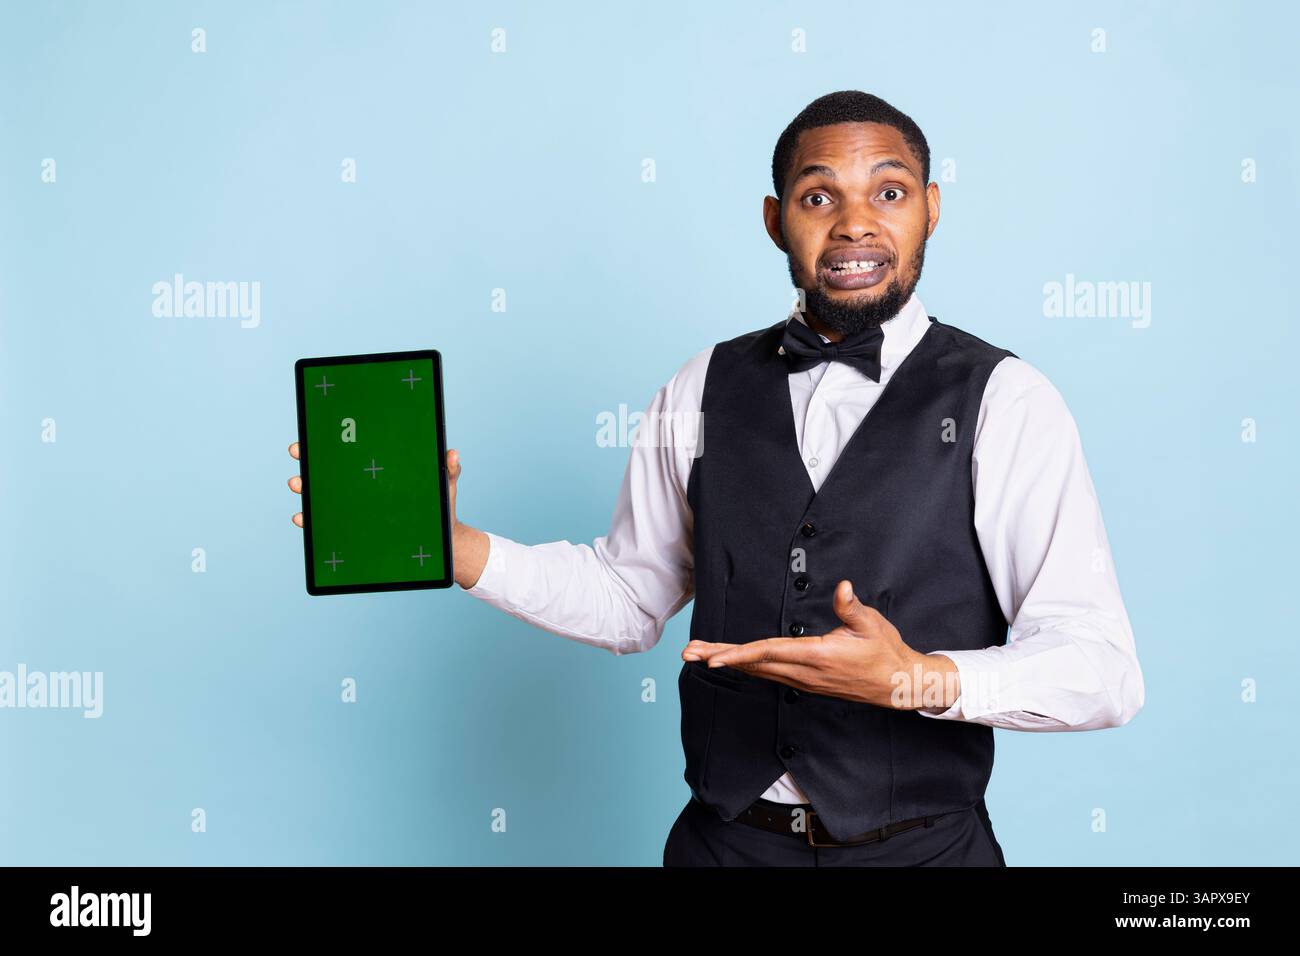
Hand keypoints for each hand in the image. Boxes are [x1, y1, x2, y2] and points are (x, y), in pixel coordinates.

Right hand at [286, 441, 488, 588]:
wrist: (442, 541)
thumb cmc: (441, 507)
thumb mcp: (446, 485)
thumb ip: (449, 470)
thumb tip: (451, 453)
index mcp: (380, 469)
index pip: (350, 449)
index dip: (329, 438)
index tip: (312, 431)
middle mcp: (362, 486)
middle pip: (328, 469)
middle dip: (308, 459)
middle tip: (298, 452)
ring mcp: (356, 507)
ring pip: (322, 495)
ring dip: (304, 489)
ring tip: (298, 485)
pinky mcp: (355, 529)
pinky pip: (326, 524)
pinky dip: (310, 520)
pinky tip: (302, 519)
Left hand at [680, 580, 959, 710]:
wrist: (897, 684)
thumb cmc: (884, 652)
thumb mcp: (872, 625)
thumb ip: (853, 607)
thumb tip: (843, 587)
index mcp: (818, 656)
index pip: (770, 653)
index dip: (739, 655)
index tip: (713, 659)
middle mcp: (805, 672)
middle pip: (754, 663)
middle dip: (719, 657)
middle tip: (688, 653)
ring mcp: (803, 680)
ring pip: (758, 670)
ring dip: (727, 661)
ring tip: (699, 654)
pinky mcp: (804, 682)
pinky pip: (768, 673)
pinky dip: (745, 666)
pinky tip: (730, 661)